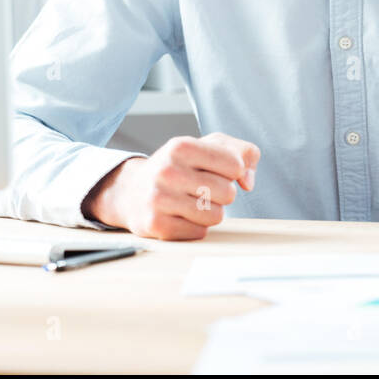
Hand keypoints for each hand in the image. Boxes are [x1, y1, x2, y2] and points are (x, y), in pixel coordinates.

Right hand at [82, 132, 259, 239]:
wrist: (131, 191)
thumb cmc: (177, 167)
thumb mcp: (207, 147)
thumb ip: (242, 153)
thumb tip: (248, 181)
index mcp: (181, 146)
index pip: (234, 165)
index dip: (234, 171)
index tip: (218, 170)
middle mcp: (168, 170)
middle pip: (228, 193)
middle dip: (222, 194)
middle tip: (203, 189)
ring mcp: (160, 199)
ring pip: (216, 215)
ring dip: (210, 212)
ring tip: (192, 202)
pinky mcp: (157, 224)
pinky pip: (200, 232)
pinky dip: (196, 226)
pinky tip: (180, 215)